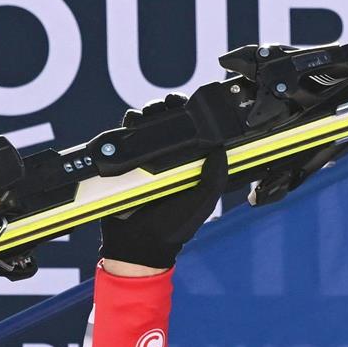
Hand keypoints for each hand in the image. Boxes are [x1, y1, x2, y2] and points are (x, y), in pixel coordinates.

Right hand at [98, 98, 230, 271]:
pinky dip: (130, 124)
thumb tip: (221, 149)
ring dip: (150, 112)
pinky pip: (127, 137)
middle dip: (170, 108)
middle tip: (170, 103)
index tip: (194, 105)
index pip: (195, 133)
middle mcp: (170, 160)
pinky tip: (135, 121)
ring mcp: (147, 160)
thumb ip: (215, 178)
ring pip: (148, 125)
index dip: (195, 117)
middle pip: (170, 124)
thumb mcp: (203, 202)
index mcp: (191, 167)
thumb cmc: (174, 227)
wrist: (139, 243)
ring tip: (152, 111)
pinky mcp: (126, 162)